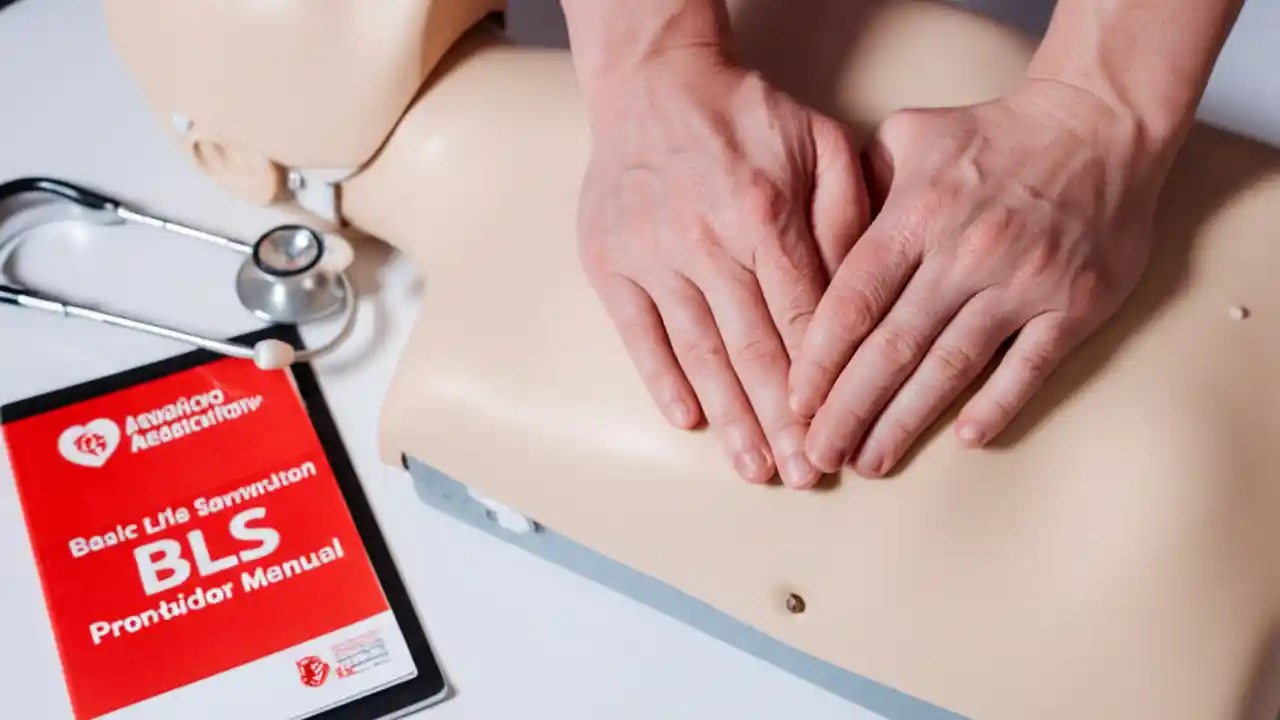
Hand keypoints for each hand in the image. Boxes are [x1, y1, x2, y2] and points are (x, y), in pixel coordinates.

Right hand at [576, 51, 867, 486]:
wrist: (652, 82)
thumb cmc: (745, 115)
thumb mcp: (819, 141)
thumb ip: (849, 212)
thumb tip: (864, 291)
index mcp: (765, 213)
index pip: (801, 316)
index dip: (821, 381)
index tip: (838, 428)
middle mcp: (707, 241)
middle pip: (754, 348)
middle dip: (784, 420)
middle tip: (805, 475)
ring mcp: (652, 255)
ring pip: (699, 351)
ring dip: (729, 416)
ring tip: (754, 468)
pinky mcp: (610, 262)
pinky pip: (639, 333)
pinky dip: (662, 379)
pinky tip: (687, 420)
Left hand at [790, 79, 1164, 478]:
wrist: (1100, 120)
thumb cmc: (989, 136)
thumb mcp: (908, 136)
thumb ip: (855, 187)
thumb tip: (807, 240)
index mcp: (918, 213)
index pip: (854, 301)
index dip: (820, 359)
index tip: (795, 402)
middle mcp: (967, 251)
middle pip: (893, 347)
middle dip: (848, 409)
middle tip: (818, 455)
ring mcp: (1024, 281)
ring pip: (951, 366)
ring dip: (905, 421)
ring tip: (868, 461)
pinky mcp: (1076, 303)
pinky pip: (1030, 367)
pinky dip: (997, 405)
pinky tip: (964, 441)